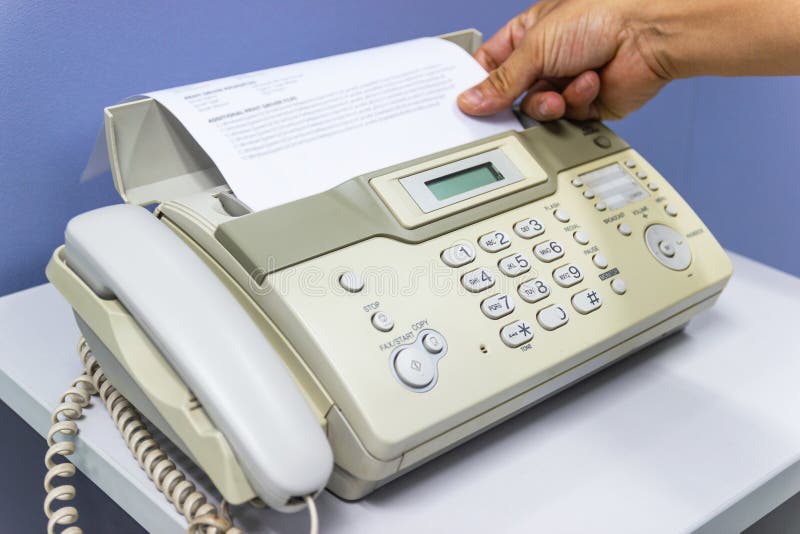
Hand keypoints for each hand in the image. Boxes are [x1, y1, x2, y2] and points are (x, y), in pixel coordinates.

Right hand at [458, 0, 668, 120]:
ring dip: (548, 103)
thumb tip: (470, 101)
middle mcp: (547, 59)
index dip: (477, 83)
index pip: (491, 64)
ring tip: (562, 90)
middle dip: (514, 101)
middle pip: (512, 95)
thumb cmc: (602, 14)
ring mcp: (566, 83)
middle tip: (508, 106)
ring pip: (537, 111)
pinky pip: (566, 117)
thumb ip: (501, 81)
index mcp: (529, 35)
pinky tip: (590, 82)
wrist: (650, 33)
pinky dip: (576, 102)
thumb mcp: (537, 46)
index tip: (466, 101)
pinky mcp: (587, 105)